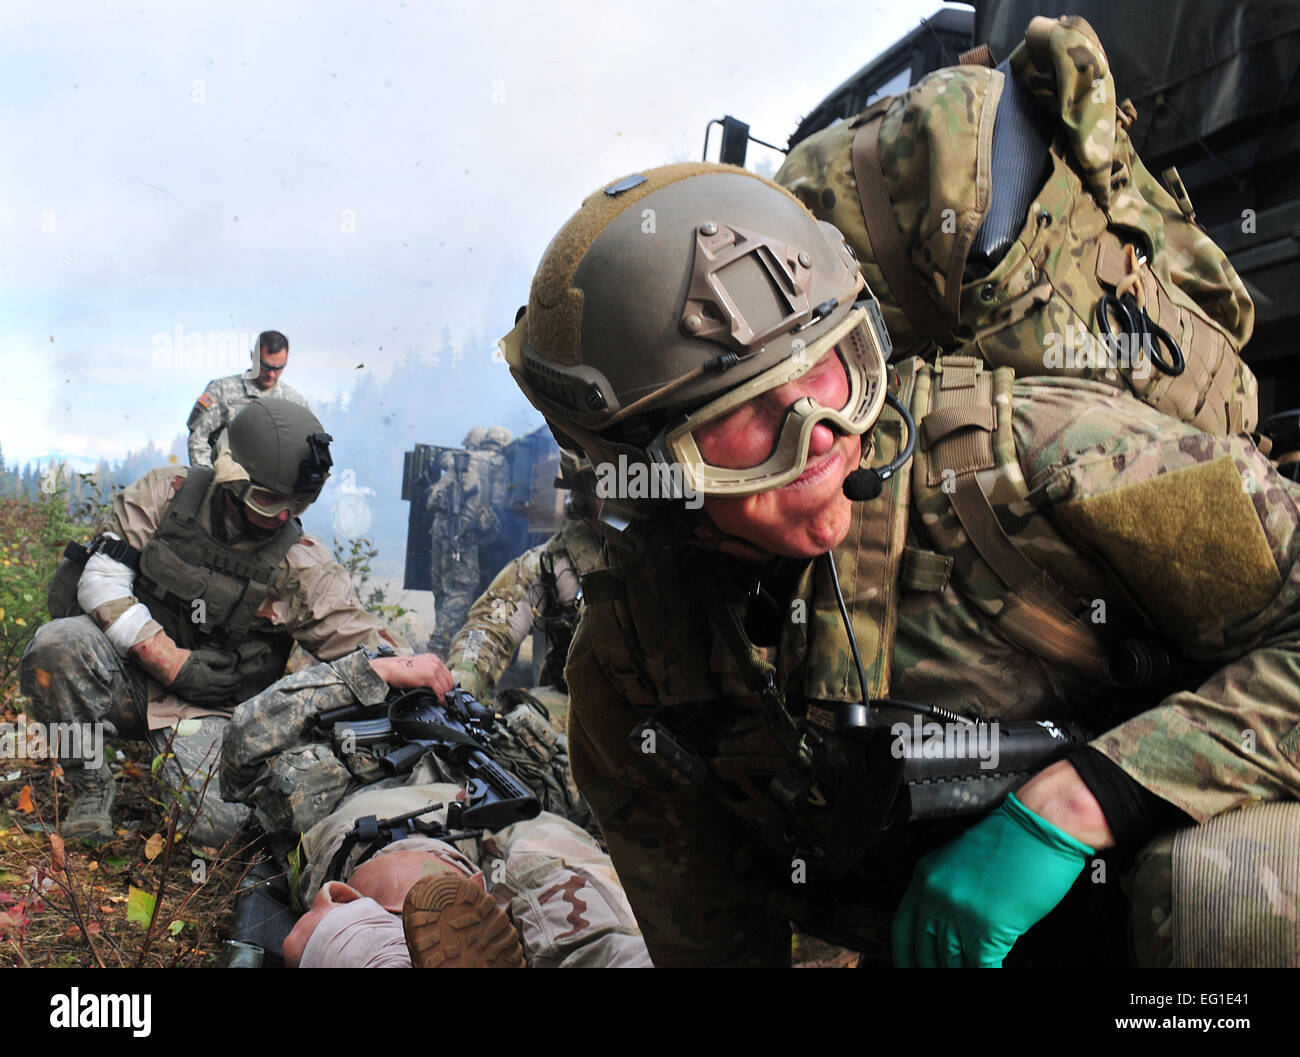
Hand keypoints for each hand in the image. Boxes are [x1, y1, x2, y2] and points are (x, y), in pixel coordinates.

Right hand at [169, 647, 244, 706]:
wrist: (170, 670)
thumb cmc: (187, 661)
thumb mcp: (205, 656)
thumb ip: (220, 659)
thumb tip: (233, 660)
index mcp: (211, 679)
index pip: (229, 681)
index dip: (237, 678)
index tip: (241, 674)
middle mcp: (208, 690)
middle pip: (226, 690)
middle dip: (234, 687)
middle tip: (240, 683)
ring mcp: (201, 696)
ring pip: (219, 698)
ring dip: (228, 695)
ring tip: (233, 691)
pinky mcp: (195, 698)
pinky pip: (210, 702)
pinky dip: (218, 701)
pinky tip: (221, 698)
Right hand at [370, 653, 454, 698]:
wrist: (390, 669)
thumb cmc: (400, 669)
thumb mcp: (418, 667)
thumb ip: (428, 671)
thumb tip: (435, 683)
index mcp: (433, 658)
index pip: (447, 673)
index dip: (448, 684)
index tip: (448, 691)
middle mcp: (435, 662)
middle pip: (448, 679)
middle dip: (448, 691)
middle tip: (448, 699)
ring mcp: (433, 669)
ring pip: (446, 686)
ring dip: (446, 696)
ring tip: (445, 702)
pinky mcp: (429, 677)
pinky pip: (440, 690)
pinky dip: (442, 698)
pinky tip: (441, 702)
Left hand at [891, 794, 1093, 967]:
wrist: (1040, 826)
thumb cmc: (1012, 839)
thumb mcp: (963, 860)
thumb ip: (950, 891)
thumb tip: (948, 922)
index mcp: (926, 876)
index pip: (902, 928)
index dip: (906, 956)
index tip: (909, 966)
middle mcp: (936, 895)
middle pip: (924, 949)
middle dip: (933, 967)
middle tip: (939, 972)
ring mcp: (959, 913)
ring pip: (949, 962)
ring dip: (959, 971)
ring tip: (967, 973)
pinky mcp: (987, 928)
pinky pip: (979, 967)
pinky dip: (985, 974)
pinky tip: (990, 973)